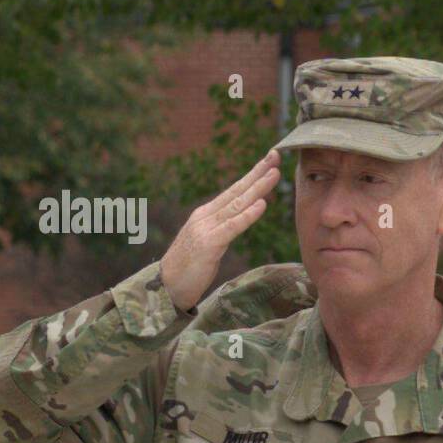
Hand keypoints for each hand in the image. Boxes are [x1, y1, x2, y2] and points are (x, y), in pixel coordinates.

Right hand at [161, 150, 281, 310]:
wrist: (166, 287)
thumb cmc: (190, 268)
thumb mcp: (209, 242)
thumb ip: (224, 228)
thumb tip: (243, 216)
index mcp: (207, 215)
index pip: (234, 191)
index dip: (253, 175)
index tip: (270, 161)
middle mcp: (206, 216)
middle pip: (237, 191)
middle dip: (258, 172)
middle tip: (276, 155)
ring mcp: (206, 229)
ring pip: (237, 205)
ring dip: (258, 188)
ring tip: (274, 174)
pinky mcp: (209, 245)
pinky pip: (232, 227)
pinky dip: (248, 215)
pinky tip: (262, 205)